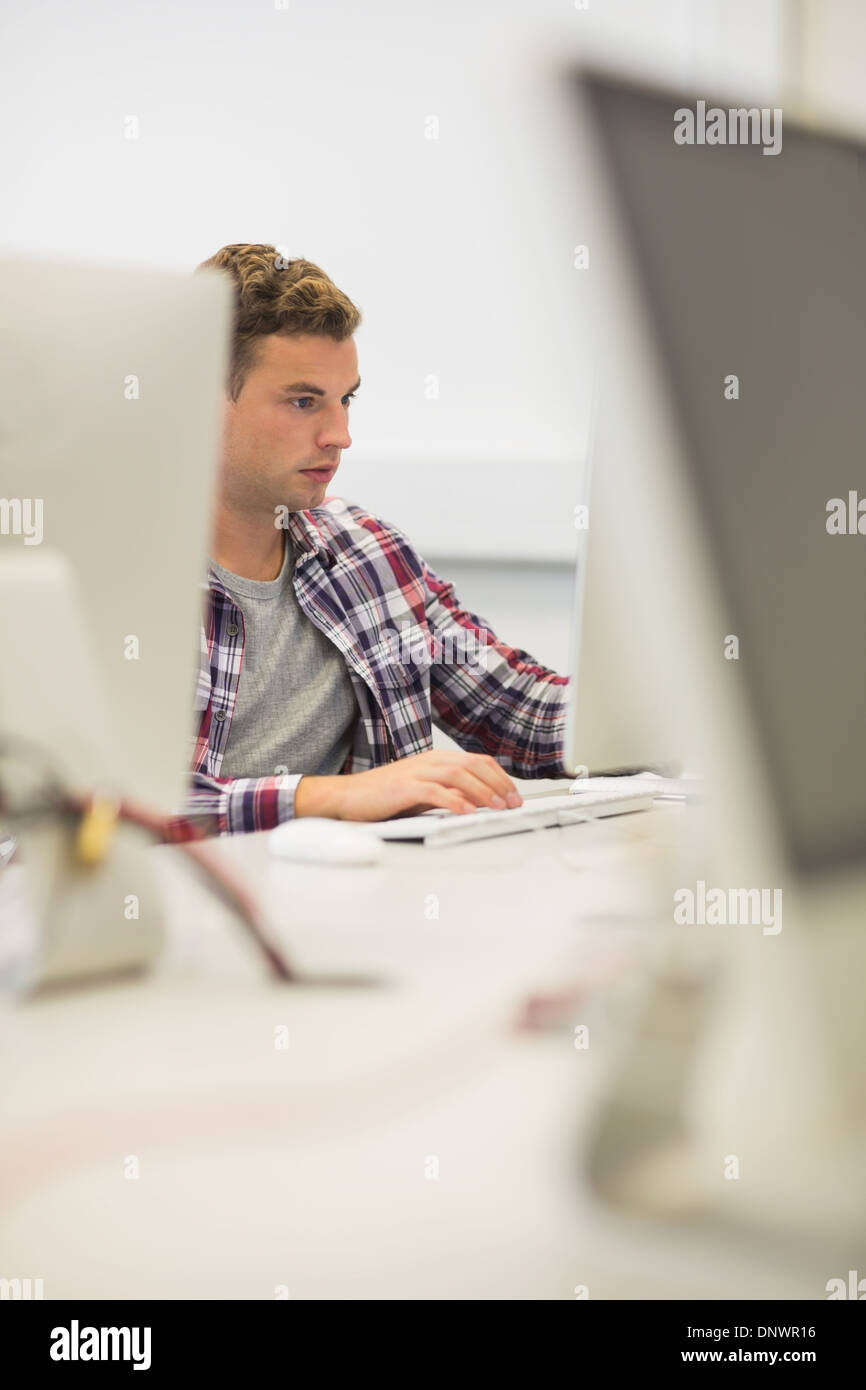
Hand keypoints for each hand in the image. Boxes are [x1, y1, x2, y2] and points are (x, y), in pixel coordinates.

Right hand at [294, 750, 523, 821]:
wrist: (347, 796)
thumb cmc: (383, 797)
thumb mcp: (422, 793)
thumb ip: (448, 794)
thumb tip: (477, 804)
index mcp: (436, 759)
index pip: (477, 761)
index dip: (500, 777)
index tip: (514, 795)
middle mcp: (429, 760)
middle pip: (473, 765)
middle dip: (498, 784)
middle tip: (514, 803)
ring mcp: (416, 771)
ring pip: (459, 775)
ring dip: (483, 792)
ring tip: (498, 808)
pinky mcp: (403, 786)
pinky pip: (435, 791)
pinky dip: (454, 801)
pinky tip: (467, 812)